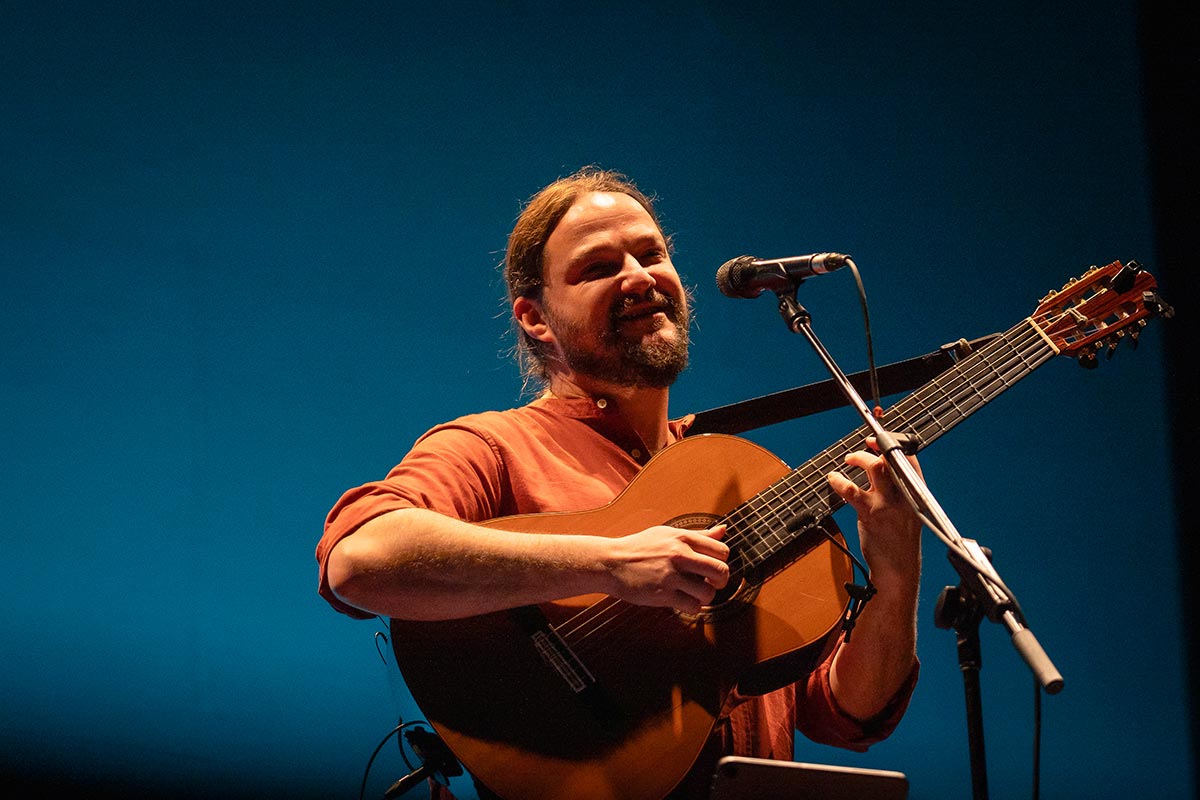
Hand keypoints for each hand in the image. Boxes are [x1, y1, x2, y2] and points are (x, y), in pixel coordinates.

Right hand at [603, 524, 728, 613]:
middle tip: (712, 584)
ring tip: (694, 594)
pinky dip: (693, 607)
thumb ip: (698, 535)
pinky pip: (693, 607)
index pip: (722, 550)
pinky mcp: (663, 595)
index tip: (712, 568)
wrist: (611, 562)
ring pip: (709, 592)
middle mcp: (680, 555)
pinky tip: (683, 601)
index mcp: (683, 538)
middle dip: (721, 581)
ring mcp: (672, 575)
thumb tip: (723, 529)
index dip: (721, 561)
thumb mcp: (668, 534)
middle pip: (721, 571)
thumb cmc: (639, 548)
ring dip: (705, 597)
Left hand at [827, 447, 921, 589]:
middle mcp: (905, 496)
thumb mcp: (908, 512)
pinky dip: (840, 481)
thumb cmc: (900, 541)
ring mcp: (888, 504)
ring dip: (858, 458)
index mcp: (917, 494)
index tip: (878, 441)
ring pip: (875, 468)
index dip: (895, 445)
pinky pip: (852, 490)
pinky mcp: (871, 514)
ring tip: (848, 460)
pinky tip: (833, 478)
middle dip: (874, 448)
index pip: (911, 460)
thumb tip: (883, 469)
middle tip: (861, 447)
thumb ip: (899, 492)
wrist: (898, 570)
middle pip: (892, 459)